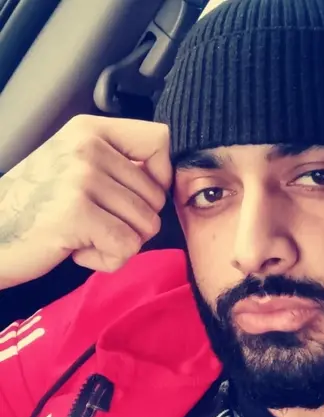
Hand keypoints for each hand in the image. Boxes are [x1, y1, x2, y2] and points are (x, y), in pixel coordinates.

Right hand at [0, 115, 171, 288]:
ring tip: (83, 236)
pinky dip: (106, 260)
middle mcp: (87, 147)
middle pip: (157, 196)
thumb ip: (116, 163)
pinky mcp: (77, 214)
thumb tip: (166, 179)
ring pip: (145, 226)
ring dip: (119, 244)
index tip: (136, 195)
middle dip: (133, 223)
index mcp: (89, 130)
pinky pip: (126, 248)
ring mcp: (82, 179)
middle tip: (95, 225)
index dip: (161, 176)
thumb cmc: (37, 206)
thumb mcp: (73, 167)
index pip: (160, 140)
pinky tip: (77, 250)